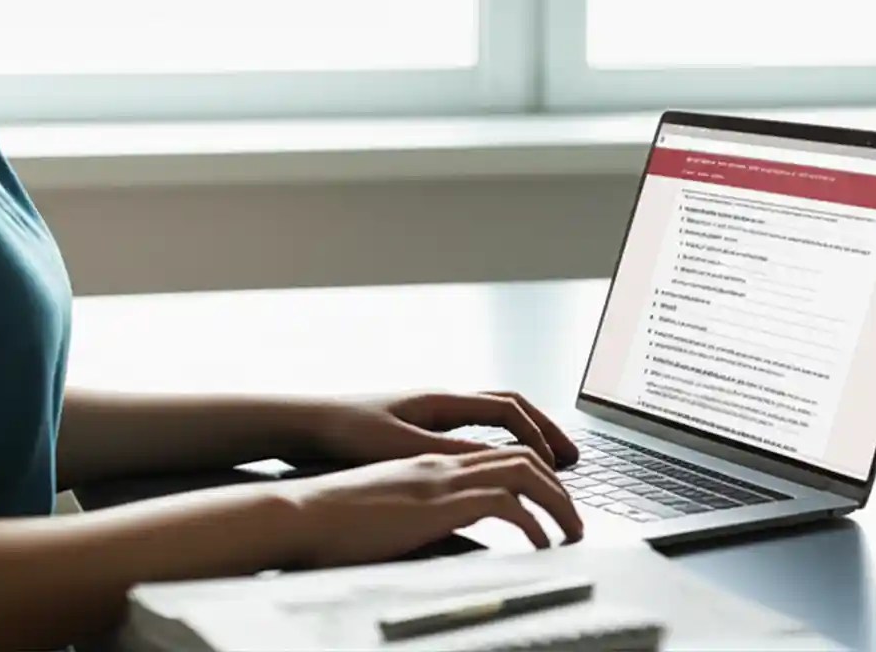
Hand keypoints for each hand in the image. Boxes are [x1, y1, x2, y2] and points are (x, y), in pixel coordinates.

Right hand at [279, 447, 584, 566]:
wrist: (302, 514)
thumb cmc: (332, 522)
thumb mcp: (387, 514)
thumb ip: (420, 516)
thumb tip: (446, 539)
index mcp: (430, 464)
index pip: (498, 454)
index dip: (534, 473)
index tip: (553, 500)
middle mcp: (442, 464)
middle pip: (523, 456)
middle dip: (559, 486)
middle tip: (576, 520)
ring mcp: (442, 480)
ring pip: (524, 473)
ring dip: (558, 502)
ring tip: (573, 533)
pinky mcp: (439, 503)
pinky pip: (506, 505)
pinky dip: (533, 524)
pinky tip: (541, 546)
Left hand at [313, 391, 578, 468]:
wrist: (304, 424)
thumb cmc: (346, 431)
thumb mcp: (403, 446)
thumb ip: (451, 455)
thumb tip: (501, 464)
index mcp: (442, 402)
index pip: (508, 409)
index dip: (540, 433)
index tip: (560, 462)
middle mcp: (440, 403)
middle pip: (508, 408)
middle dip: (543, 431)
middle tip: (571, 460)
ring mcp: (428, 416)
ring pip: (489, 421)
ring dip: (521, 440)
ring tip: (543, 467)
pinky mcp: (415, 432)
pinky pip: (469, 434)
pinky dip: (494, 449)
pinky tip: (495, 474)